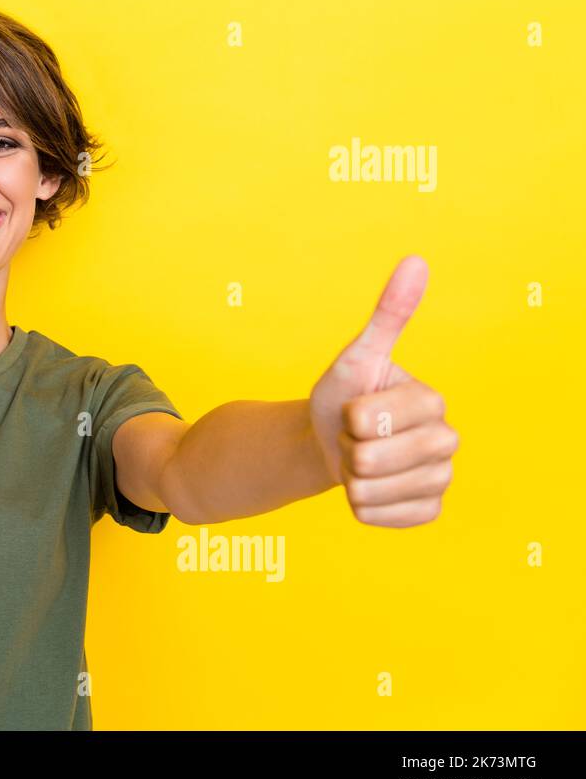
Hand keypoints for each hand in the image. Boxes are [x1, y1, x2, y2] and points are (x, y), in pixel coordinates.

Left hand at [308, 256, 458, 526]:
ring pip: (373, 490)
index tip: (354, 409)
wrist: (331, 442)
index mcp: (433, 401)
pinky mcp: (427, 511)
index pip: (370, 420)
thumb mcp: (357, 356)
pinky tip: (367, 488)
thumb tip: (416, 261)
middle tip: (354, 438)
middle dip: (347, 448)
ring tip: (358, 461)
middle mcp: (447, 441)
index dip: (349, 417)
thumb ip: (388, 315)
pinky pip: (382, 517)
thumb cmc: (344, 396)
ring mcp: (440, 479)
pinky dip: (360, 506)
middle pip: (373, 459)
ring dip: (350, 479)